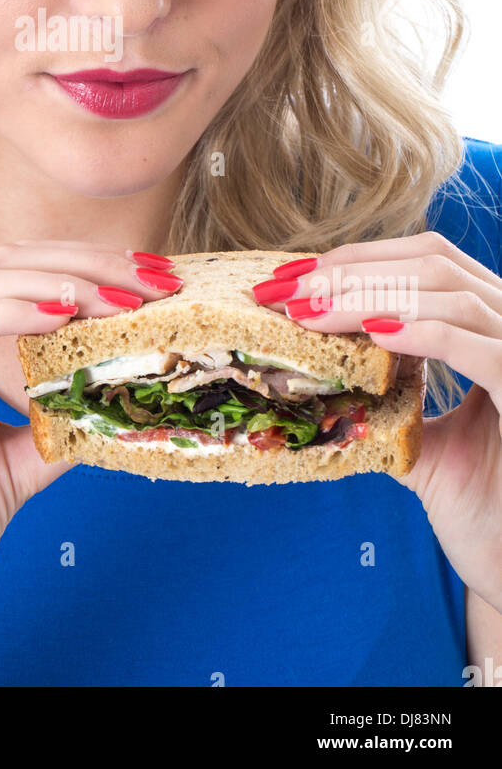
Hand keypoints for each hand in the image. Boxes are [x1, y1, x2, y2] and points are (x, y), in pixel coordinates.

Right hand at [0, 239, 179, 683]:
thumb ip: (55, 424)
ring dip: (57, 283)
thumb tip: (120, 397)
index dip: (82, 266)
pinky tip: (61, 316)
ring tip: (119, 298)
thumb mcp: (12, 466)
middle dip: (83, 263)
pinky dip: (9, 314)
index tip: (151, 280)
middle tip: (154, 278)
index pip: (10, 277)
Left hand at [252, 231, 501, 612]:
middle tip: (286, 291)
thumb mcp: (418, 437)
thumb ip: (382, 392)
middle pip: (433, 263)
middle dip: (351, 271)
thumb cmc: (480, 508)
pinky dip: (424, 332)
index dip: (356, 260)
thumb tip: (309, 361)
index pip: (424, 261)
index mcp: (490, 329)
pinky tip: (374, 335)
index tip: (290, 278)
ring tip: (312, 313)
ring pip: (449, 293)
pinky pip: (478, 346)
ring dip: (370, 296)